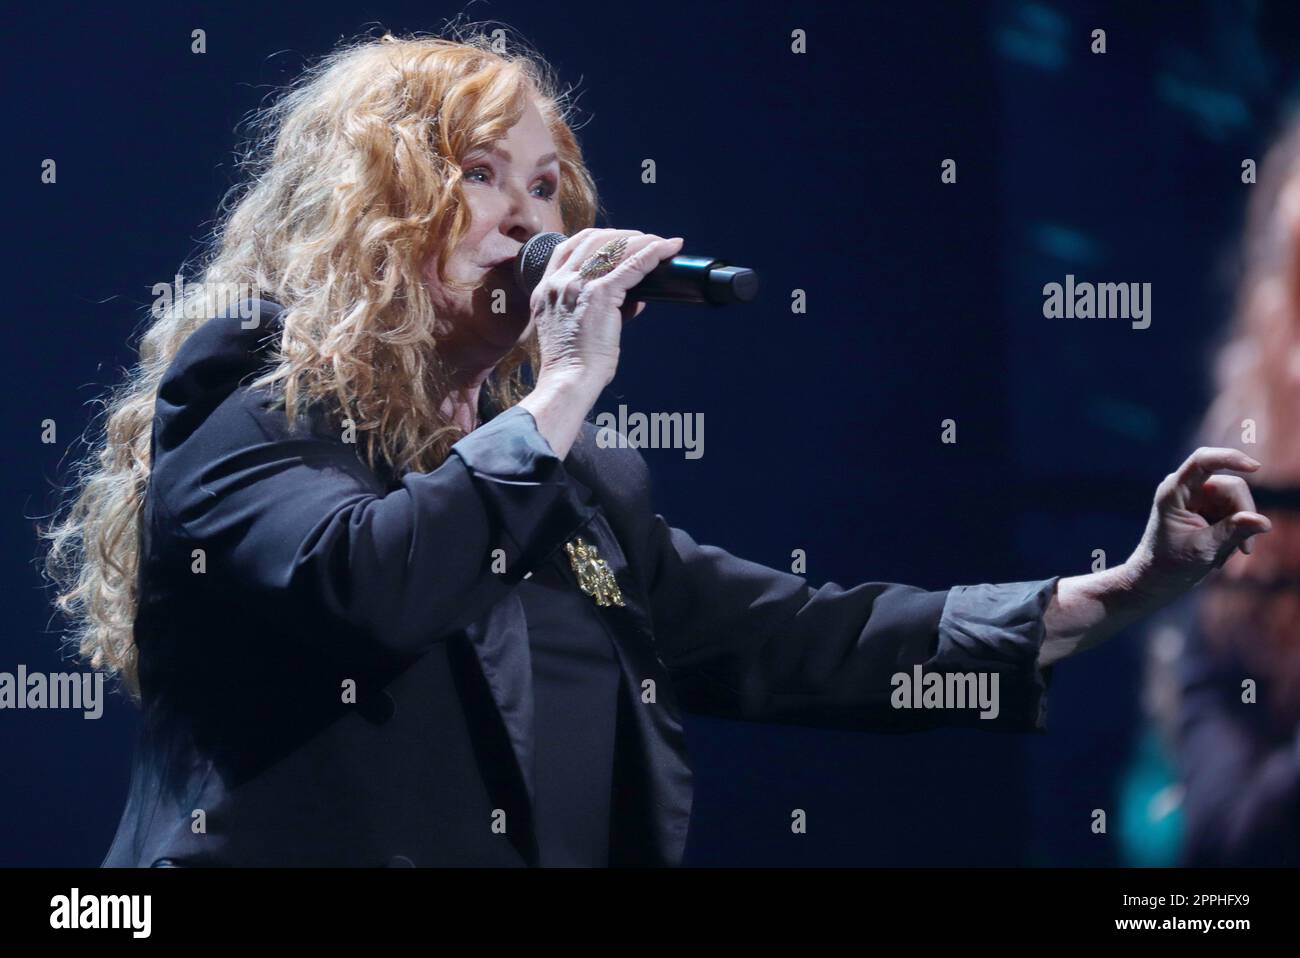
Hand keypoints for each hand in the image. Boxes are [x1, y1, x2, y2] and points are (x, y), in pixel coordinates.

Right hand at [528, 228, 683, 393]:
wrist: (568, 381)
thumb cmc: (573, 365)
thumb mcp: (572, 329)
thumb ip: (597, 309)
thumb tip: (635, 300)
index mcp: (545, 290)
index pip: (568, 247)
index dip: (595, 238)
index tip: (614, 241)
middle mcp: (558, 283)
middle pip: (592, 239)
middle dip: (621, 235)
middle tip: (644, 240)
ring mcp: (578, 286)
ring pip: (613, 247)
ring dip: (640, 240)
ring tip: (660, 243)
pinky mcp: (600, 294)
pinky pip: (633, 264)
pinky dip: (653, 253)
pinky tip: (668, 249)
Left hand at [1125, 447, 1272, 601]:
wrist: (1157, 579)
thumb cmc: (1170, 565)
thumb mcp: (1203, 550)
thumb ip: (1232, 532)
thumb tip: (1262, 521)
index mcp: (1174, 492)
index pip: (1202, 461)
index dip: (1229, 458)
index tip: (1254, 467)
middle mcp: (1186, 488)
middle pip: (1233, 487)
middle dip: (1244, 516)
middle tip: (1246, 549)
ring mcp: (1198, 497)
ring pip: (1239, 502)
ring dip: (1239, 529)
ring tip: (1224, 554)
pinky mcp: (1209, 508)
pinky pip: (1237, 513)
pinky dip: (1236, 533)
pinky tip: (1223, 551)